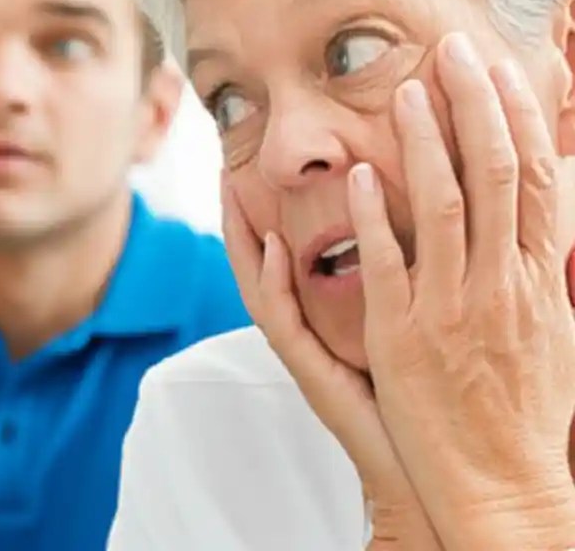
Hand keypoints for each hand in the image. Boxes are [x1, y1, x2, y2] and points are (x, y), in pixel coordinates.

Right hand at [221, 179, 440, 548]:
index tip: (251, 177)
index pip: (278, 264)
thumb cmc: (420, 405)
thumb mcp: (400, 329)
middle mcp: (302, 338)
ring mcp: (302, 356)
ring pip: (258, 290)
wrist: (420, 470)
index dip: (260, 221)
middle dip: (237, 223)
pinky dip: (273, 282)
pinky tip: (276, 245)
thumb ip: (390, 287)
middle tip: (224, 173)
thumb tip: (405, 230)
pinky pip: (282, 322)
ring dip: (242, 242)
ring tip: (233, 196)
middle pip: (256, 270)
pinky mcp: (312, 374)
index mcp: (318, 326)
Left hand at [348, 33, 574, 546]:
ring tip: (403, 91)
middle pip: (492, 175)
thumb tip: (549, 220)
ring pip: (442, 207)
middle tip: (452, 50)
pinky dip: (377, 215)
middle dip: (473, 106)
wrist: (502, 479)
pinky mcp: (404, 335)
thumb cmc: (528, 409)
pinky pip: (389, 263)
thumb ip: (546, 271)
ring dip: (423, 143)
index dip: (517, 119)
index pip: (534, 179)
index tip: (498, 71)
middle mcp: (501, 284)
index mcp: (539, 279)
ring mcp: (451, 307)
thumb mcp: (558, 332)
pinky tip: (362, 174)